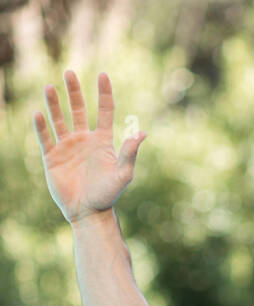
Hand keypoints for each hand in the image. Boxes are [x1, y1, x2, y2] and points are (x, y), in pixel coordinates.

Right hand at [34, 70, 145, 223]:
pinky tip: (38, 114)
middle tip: (69, 73)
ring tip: (49, 88)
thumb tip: (142, 133)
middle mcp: (84, 140)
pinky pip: (45, 138)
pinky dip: (41, 126)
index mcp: (102, 141)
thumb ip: (130, 153)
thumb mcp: (123, 174)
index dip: (104, 93)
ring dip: (54, 104)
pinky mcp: (53, 158)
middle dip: (74, 91)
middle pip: (78, 109)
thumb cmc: (108, 195)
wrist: (88, 213)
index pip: (104, 111)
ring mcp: (67, 147)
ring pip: (59, 119)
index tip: (103, 75)